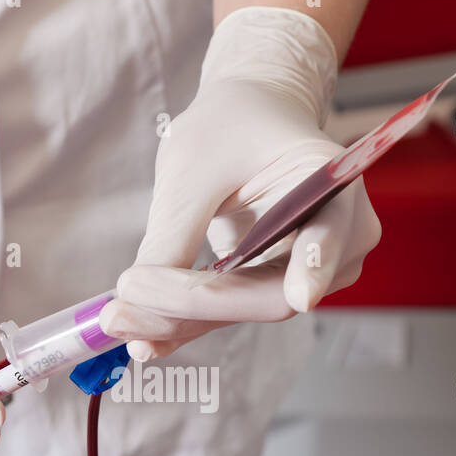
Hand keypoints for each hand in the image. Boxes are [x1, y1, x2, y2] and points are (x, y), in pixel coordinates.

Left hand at [101, 7, 380, 361]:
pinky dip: (180, 322)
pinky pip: (227, 312)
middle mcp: (338, 238)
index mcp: (333, 185)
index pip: (325, 240)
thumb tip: (137, 300)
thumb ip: (175, 232)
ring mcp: (311, 271)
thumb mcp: (194, 166)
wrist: (247, 121)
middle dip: (194, 305)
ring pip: (242, 311)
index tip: (300, 295)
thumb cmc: (229, 125)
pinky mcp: (273, 286)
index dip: (311, 268)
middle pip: (272, 294)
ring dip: (176, 321)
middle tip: (123, 307)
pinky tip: (139, 335)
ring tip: (117, 318)